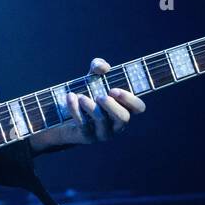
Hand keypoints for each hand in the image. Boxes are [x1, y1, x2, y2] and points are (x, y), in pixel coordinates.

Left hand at [29, 57, 146, 148]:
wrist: (65, 116)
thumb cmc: (86, 94)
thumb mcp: (92, 79)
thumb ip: (98, 67)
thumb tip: (102, 68)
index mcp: (124, 108)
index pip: (139, 107)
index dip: (130, 99)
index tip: (114, 90)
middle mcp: (117, 123)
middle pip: (124, 117)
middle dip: (112, 106)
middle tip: (100, 97)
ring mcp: (103, 132)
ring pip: (102, 120)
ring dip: (90, 106)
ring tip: (81, 96)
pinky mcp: (87, 137)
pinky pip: (84, 124)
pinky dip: (75, 109)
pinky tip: (70, 97)